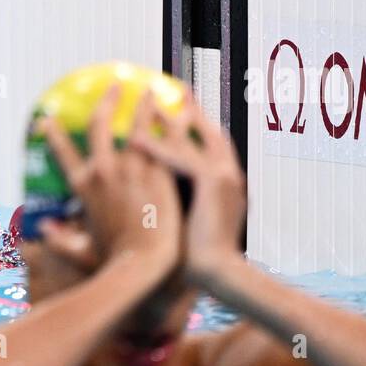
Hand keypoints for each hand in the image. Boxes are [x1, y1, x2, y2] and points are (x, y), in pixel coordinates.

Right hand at [41, 84, 181, 273]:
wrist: (144, 263)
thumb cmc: (113, 261)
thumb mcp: (80, 251)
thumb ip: (60, 240)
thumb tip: (43, 234)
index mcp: (83, 186)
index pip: (62, 151)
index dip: (53, 133)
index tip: (47, 120)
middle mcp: (103, 170)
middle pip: (100, 123)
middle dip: (107, 100)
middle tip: (115, 86)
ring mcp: (131, 167)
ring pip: (137, 123)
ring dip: (144, 103)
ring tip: (152, 89)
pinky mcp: (158, 170)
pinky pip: (164, 138)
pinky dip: (170, 122)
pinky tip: (180, 112)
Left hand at [130, 92, 245, 284]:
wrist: (218, 275)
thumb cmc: (200, 261)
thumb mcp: (193, 226)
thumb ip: (179, 207)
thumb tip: (153, 201)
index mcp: (225, 186)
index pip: (211, 148)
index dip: (198, 128)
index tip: (183, 114)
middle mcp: (229, 175)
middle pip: (209, 132)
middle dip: (193, 111)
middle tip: (176, 91)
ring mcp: (224, 176)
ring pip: (195, 138)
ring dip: (170, 119)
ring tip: (146, 103)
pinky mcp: (213, 183)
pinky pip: (183, 157)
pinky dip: (159, 147)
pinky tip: (135, 138)